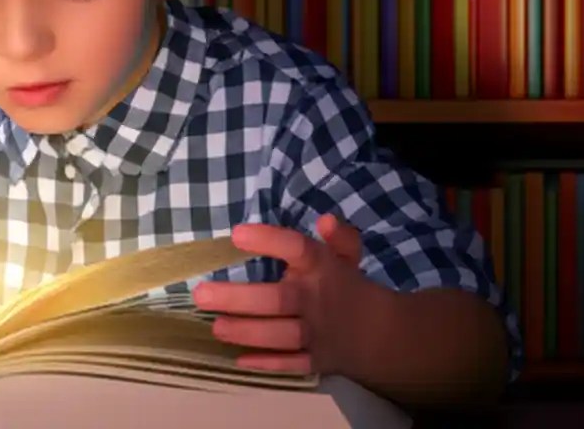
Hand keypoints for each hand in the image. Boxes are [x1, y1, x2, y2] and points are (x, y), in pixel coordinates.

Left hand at [192, 214, 386, 375]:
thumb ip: (339, 237)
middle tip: (201, 294)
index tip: (237, 235)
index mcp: (322, 267)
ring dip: (247, 332)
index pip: (298, 249)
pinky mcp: (315, 360)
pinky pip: (292, 363)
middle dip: (239, 298)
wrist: (382, 334)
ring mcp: (317, 333)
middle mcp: (317, 300)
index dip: (270, 241)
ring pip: (282, 335)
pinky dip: (268, 364)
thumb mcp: (346, 256)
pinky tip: (238, 359)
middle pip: (279, 299)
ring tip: (215, 327)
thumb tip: (327, 220)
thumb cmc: (345, 285)